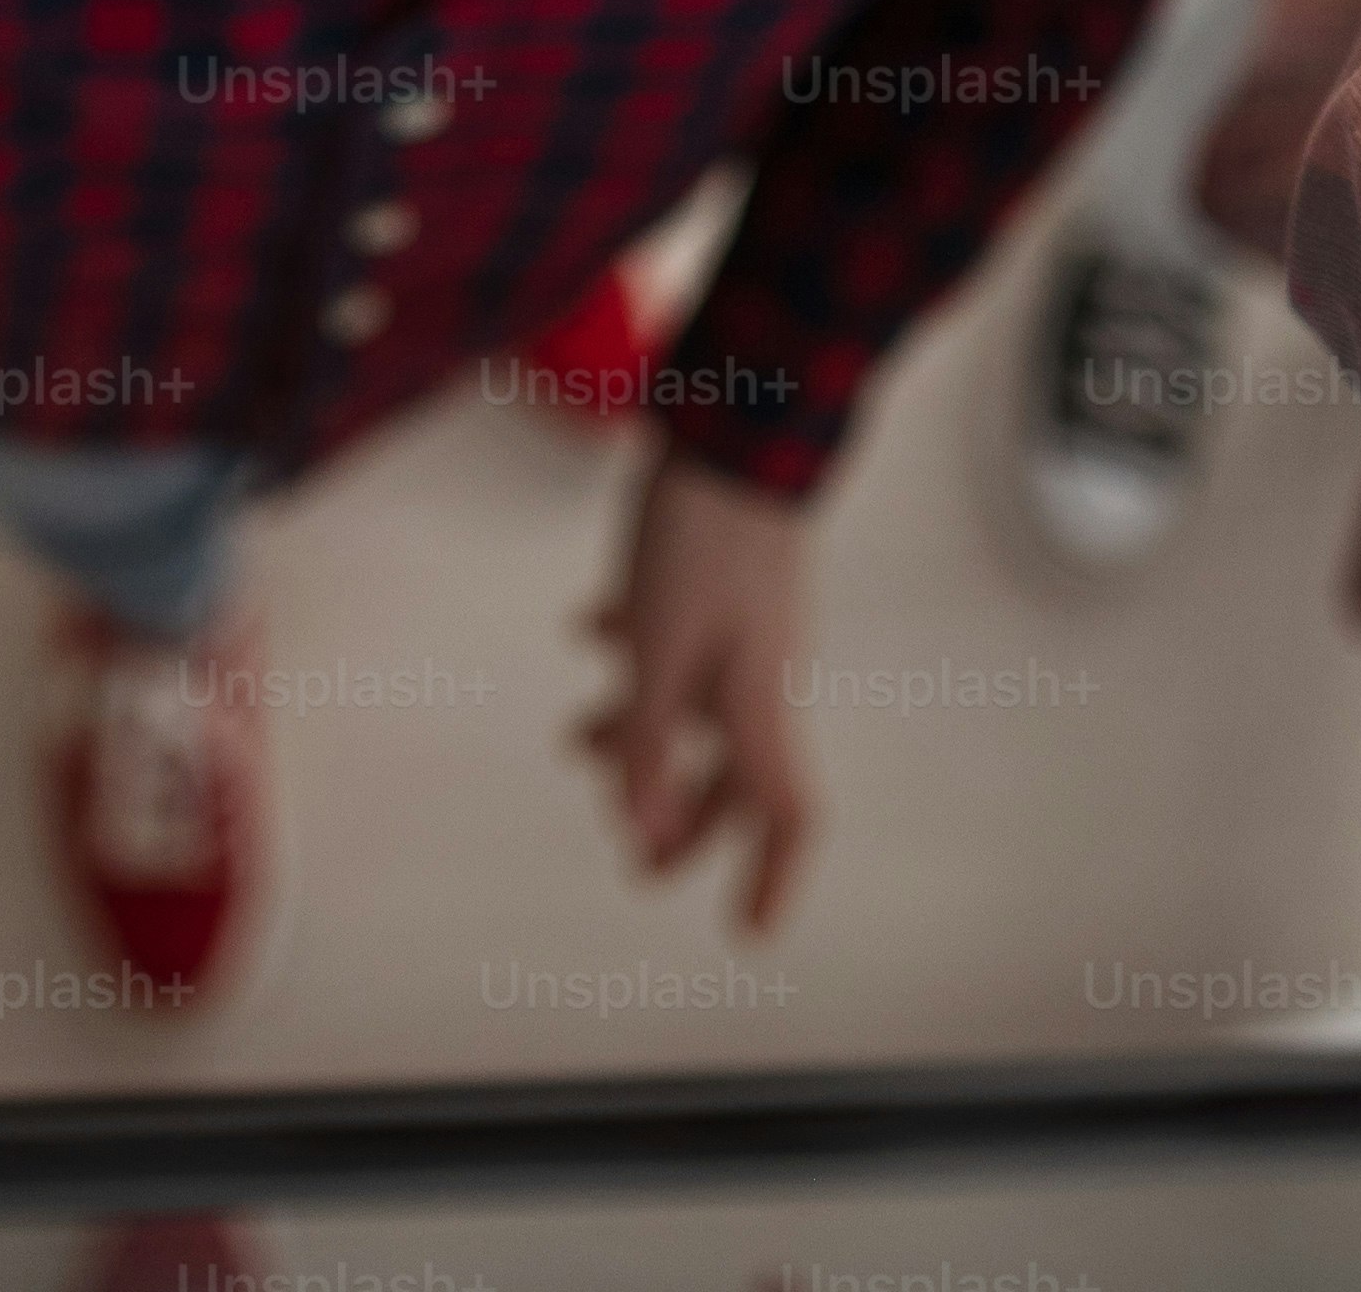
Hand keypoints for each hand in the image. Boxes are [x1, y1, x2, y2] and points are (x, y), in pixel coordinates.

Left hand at [575, 451, 815, 931]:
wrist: (734, 425)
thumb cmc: (698, 539)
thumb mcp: (657, 648)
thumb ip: (649, 742)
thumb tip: (643, 830)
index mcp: (757, 704)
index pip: (783, 814)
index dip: (768, 879)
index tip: (744, 934)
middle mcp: (761, 678)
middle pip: (731, 775)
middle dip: (681, 822)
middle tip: (635, 861)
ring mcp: (746, 631)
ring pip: (696, 709)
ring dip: (641, 737)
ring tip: (576, 742)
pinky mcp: (722, 587)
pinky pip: (680, 641)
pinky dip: (635, 652)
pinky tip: (587, 628)